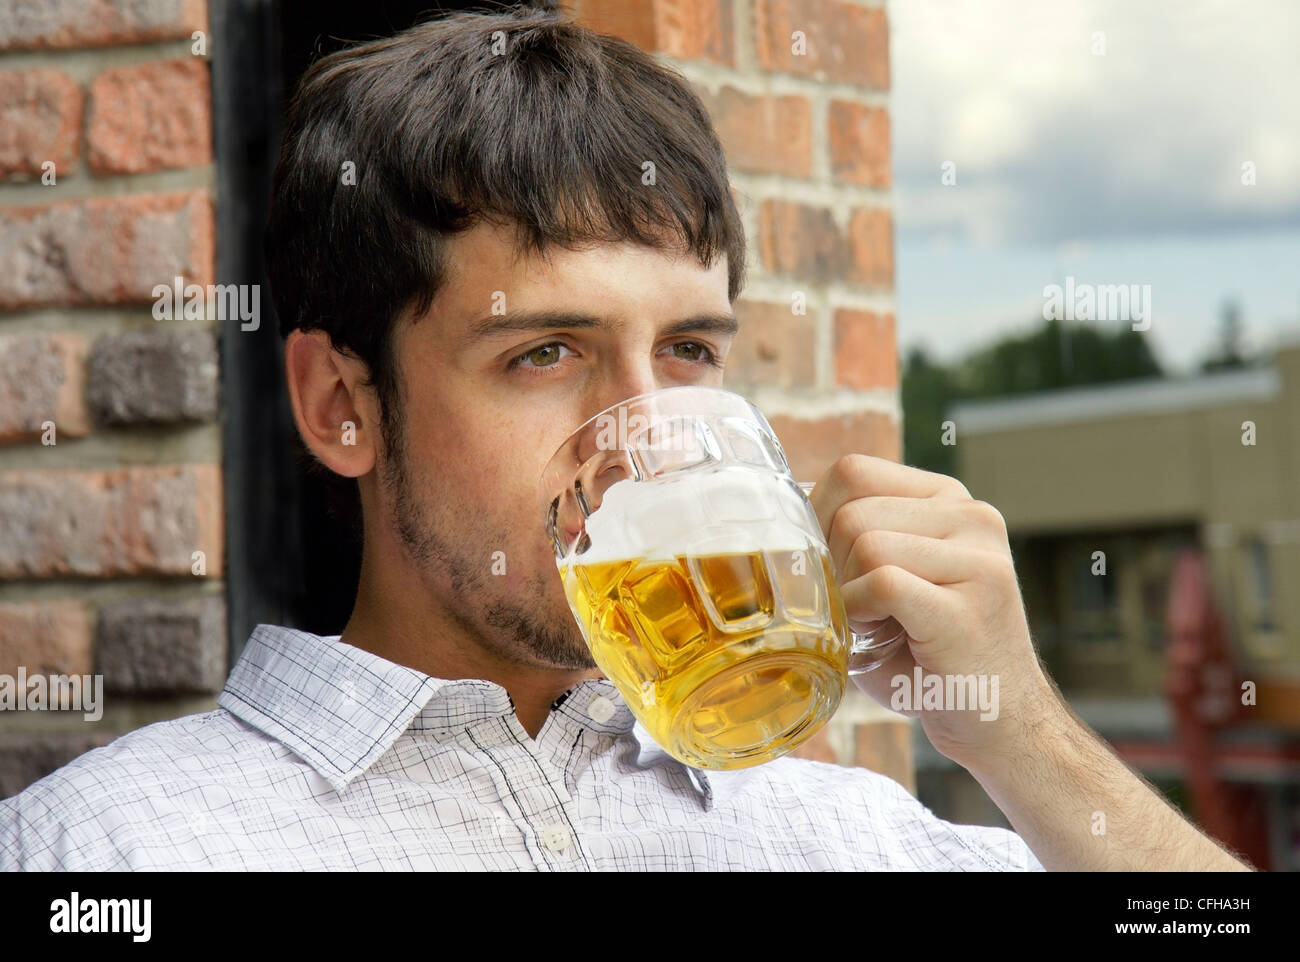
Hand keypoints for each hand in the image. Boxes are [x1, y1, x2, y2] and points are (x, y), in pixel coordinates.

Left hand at [806, 454, 1060, 770]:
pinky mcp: (969, 606)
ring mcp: (979, 559)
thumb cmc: (926, 654)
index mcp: (949, 499)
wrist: (996, 722)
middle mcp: (972, 517)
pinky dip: (860, 613)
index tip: (829, 566)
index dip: (819, 517)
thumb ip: (852, 539)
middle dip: (832, 562)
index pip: (854, 471)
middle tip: (852, 607)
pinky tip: (878, 637)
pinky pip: (883, 582)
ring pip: (866, 543)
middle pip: (853, 510)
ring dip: (848, 594)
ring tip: (873, 625)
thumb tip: (783, 517)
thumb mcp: (892, 577)